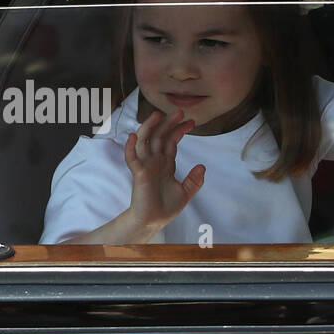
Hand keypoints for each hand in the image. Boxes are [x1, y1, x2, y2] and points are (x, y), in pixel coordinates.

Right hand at [123, 108, 205, 234]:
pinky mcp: (138, 174)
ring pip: (144, 142)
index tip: (191, 122)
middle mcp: (155, 161)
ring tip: (157, 115)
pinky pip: (132, 158)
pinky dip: (130, 147)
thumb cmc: (166, 207)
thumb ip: (194, 180)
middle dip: (168, 123)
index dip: (180, 130)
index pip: (171, 141)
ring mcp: (146, 166)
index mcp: (166, 163)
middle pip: (159, 136)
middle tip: (179, 112)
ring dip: (149, 128)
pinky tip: (133, 136)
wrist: (154, 220)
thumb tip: (202, 166)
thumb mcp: (185, 192)